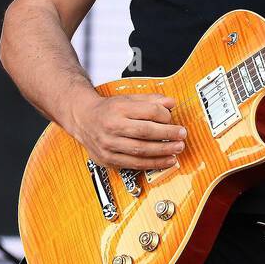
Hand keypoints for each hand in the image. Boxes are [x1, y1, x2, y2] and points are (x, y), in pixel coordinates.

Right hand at [66, 91, 186, 169]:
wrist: (82, 119)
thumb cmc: (108, 109)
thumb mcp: (128, 99)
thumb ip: (150, 100)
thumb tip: (171, 103)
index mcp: (118, 108)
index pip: (147, 111)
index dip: (164, 116)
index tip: (172, 118)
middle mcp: (111, 127)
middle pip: (145, 132)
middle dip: (167, 134)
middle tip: (182, 135)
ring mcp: (108, 145)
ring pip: (140, 151)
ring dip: (163, 151)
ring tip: (177, 149)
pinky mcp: (108, 159)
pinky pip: (134, 164)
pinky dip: (153, 164)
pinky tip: (166, 161)